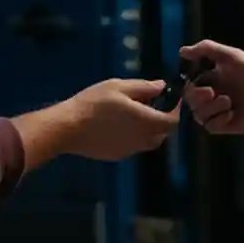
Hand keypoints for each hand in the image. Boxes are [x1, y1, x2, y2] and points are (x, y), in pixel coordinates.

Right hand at [58, 79, 179, 159]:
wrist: (68, 128)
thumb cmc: (93, 103)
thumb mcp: (118, 87)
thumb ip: (144, 87)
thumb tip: (162, 86)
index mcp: (145, 121)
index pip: (172, 122)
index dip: (175, 111)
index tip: (171, 100)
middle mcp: (142, 139)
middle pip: (164, 133)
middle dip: (163, 120)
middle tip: (153, 105)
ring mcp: (130, 150)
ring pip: (150, 142)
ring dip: (151, 130)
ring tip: (137, 114)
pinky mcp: (119, 156)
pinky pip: (135, 147)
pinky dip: (137, 137)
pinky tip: (122, 126)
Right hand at [180, 39, 243, 134]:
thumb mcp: (229, 55)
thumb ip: (206, 49)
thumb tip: (181, 51)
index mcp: (211, 80)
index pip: (189, 86)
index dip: (189, 87)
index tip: (194, 83)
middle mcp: (212, 97)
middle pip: (191, 102)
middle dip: (198, 97)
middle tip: (211, 92)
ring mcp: (219, 112)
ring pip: (199, 115)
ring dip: (210, 108)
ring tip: (228, 101)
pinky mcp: (226, 125)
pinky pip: (211, 127)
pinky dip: (218, 120)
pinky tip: (231, 113)